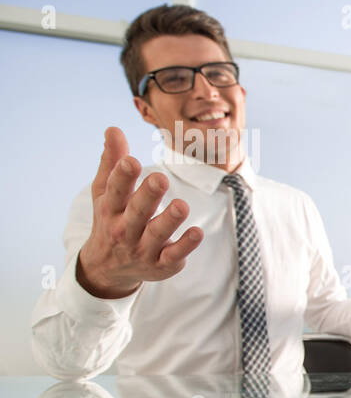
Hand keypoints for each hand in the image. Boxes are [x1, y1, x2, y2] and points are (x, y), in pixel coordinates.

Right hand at [76, 126, 203, 299]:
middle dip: (148, 196)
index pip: (116, 191)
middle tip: (160, 179)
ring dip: (169, 220)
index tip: (130, 161)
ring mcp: (143, 249)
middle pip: (137, 212)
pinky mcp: (161, 265)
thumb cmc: (111, 220)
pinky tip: (198, 232)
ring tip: (181, 205)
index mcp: (111, 209)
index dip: (122, 176)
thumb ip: (112, 162)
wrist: (107, 269)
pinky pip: (174, 256)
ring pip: (157, 234)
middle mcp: (125, 230)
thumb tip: (114, 128)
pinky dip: (185, 246)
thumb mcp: (105, 193)